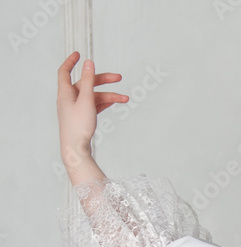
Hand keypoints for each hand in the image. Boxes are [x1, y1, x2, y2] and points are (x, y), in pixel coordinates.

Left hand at [57, 51, 128, 167]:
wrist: (75, 148)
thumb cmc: (78, 126)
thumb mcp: (86, 99)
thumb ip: (89, 80)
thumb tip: (89, 63)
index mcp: (65, 92)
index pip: (65, 71)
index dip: (71, 61)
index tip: (79, 54)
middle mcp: (69, 98)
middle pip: (86, 83)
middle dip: (103, 80)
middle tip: (118, 78)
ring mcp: (76, 107)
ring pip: (94, 96)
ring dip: (109, 96)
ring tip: (125, 99)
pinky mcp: (82, 116)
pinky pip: (94, 105)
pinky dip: (104, 103)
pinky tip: (115, 103)